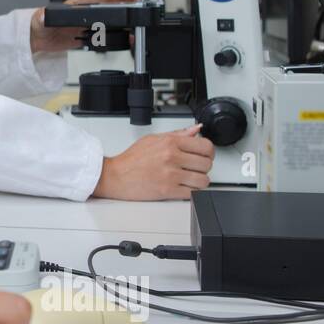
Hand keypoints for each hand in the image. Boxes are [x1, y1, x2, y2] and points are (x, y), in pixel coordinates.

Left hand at [30, 0, 138, 53]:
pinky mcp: (86, 37)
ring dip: (122, 28)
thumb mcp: (41, 19)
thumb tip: (44, 15)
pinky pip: (102, 38)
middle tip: (139, 15)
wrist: (37, 39)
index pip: (101, 0)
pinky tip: (122, 42)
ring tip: (134, 32)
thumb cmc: (38, 24)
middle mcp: (85, 14)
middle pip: (110, 11)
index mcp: (78, 5)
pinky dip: (113, 40)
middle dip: (126, 12)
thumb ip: (43, 17)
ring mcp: (87, 25)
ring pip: (109, 24)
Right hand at [93, 124, 214, 199]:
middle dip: (203, 167)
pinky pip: (193, 193)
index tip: (205, 156)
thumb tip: (195, 130)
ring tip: (190, 179)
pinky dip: (191, 192)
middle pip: (207, 164)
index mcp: (170, 142)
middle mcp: (172, 157)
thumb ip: (177, 134)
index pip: (206, 146)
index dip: (209, 153)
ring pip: (203, 180)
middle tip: (195, 168)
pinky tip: (184, 187)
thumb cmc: (131, 159)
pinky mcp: (168, 191)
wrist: (115, 176)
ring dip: (199, 181)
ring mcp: (171, 175)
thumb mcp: (153, 139)